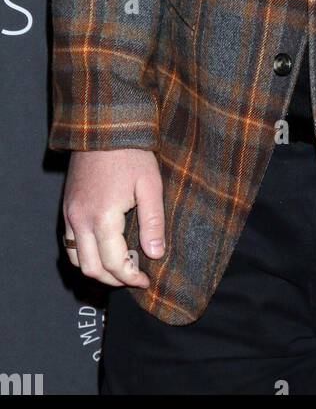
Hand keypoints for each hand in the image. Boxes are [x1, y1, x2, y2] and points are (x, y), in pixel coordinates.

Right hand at [61, 148, 164, 289]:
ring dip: (97, 269)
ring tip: (120, 267)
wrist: (104, 127)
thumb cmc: (131, 154)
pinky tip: (104, 250)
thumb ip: (153, 222)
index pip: (114, 263)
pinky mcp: (67, 208)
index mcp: (103, 217)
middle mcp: (81, 220)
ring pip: (77, 259)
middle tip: (135, 278)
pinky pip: (70, 243)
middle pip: (91, 268)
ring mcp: (70, 214)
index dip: (130, 278)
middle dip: (114, 279)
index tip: (146, 280)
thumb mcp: (150, 185)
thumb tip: (155, 254)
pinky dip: (85, 255)